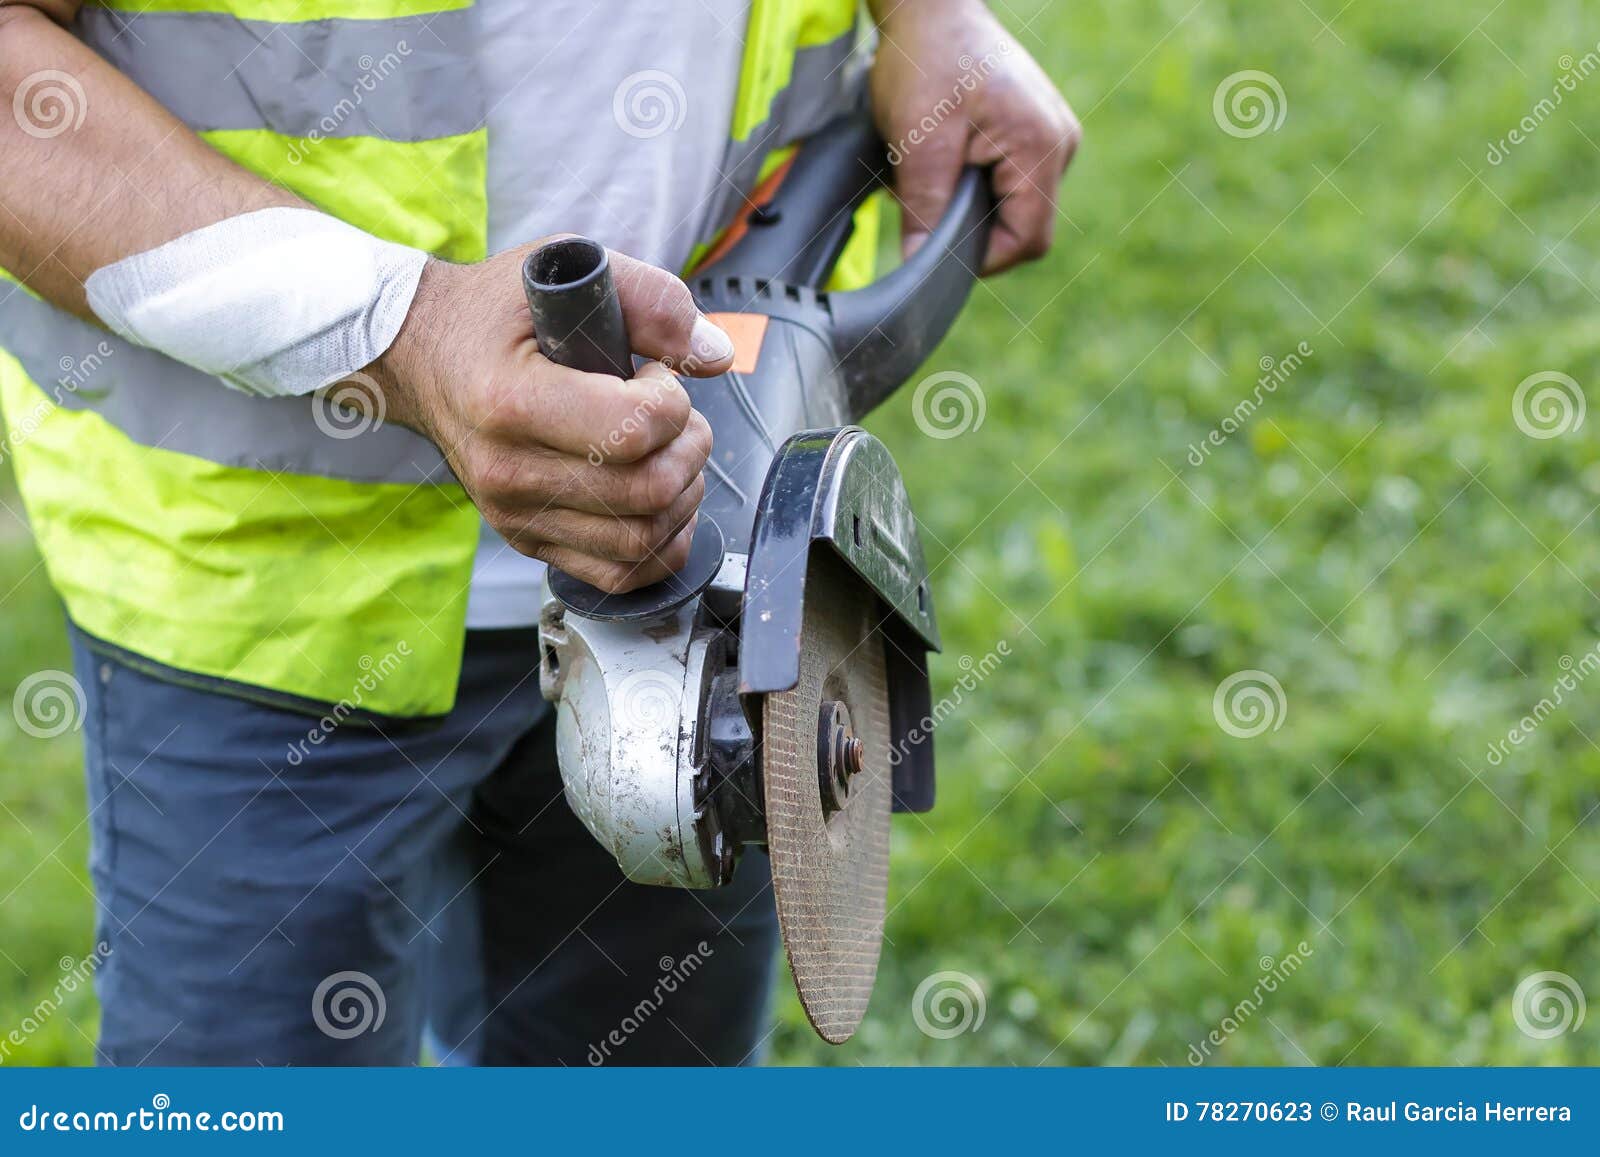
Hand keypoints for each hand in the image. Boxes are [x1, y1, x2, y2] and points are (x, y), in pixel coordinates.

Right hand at [369, 244, 735, 592]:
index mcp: (510, 401)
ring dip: (683, 493)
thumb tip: (714, 356)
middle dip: (689, 447)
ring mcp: (516, 514)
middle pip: (647, 491)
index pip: (631, 432)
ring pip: (643, 540)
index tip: (657, 374)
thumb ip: (652, 303)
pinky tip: (661, 498)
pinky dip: (662, 544)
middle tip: (674, 415)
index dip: (672, 400)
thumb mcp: (567, 271)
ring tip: (668, 450)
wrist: (427, 353)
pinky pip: (620, 573)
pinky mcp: (528, 539)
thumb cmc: (496, 314)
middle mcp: (508, 470)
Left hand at [869, 0, 1080, 274]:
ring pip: (1018, 207)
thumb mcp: (918, 140)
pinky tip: (954, 161)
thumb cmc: (927, 61)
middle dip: (975, 229)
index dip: (983, 258)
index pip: (1028, 240)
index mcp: (1041, 145)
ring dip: (976, 207)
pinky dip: (981, 186)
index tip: (939, 248)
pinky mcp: (1038, 133)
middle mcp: (1060, 144)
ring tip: (940, 173)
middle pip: (1026, 228)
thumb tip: (919, 264)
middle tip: (929, 204)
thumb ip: (924, 207)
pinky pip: (1015, 183)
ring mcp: (1053, 137)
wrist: (933, 10)